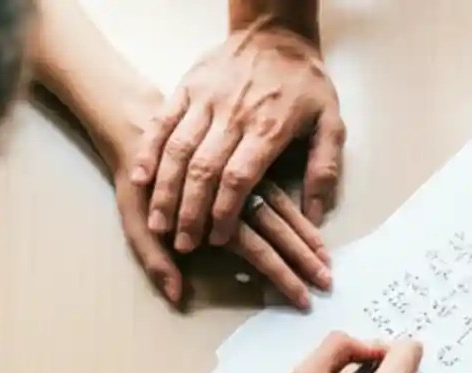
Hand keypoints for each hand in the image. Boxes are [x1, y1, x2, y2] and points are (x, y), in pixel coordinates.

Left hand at [115, 157, 330, 308]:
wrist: (133, 122)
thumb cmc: (137, 182)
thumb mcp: (133, 221)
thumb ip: (153, 257)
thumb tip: (174, 294)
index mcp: (212, 209)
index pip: (257, 252)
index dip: (280, 276)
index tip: (301, 299)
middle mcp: (233, 192)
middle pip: (280, 232)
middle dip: (305, 258)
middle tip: (327, 283)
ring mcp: (241, 174)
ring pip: (284, 210)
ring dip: (305, 237)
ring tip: (327, 262)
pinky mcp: (243, 162)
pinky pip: (277, 191)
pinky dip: (296, 211)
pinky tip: (312, 225)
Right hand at [129, 25, 344, 253]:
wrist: (277, 32)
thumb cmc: (305, 84)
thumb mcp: (331, 123)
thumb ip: (324, 169)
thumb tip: (315, 215)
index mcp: (269, 127)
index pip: (240, 177)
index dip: (225, 211)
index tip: (216, 239)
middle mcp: (233, 114)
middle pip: (205, 169)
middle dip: (191, 211)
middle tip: (183, 242)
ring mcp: (206, 99)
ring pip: (179, 149)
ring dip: (166, 189)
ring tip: (158, 223)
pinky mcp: (187, 87)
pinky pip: (163, 121)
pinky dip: (150, 151)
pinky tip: (140, 178)